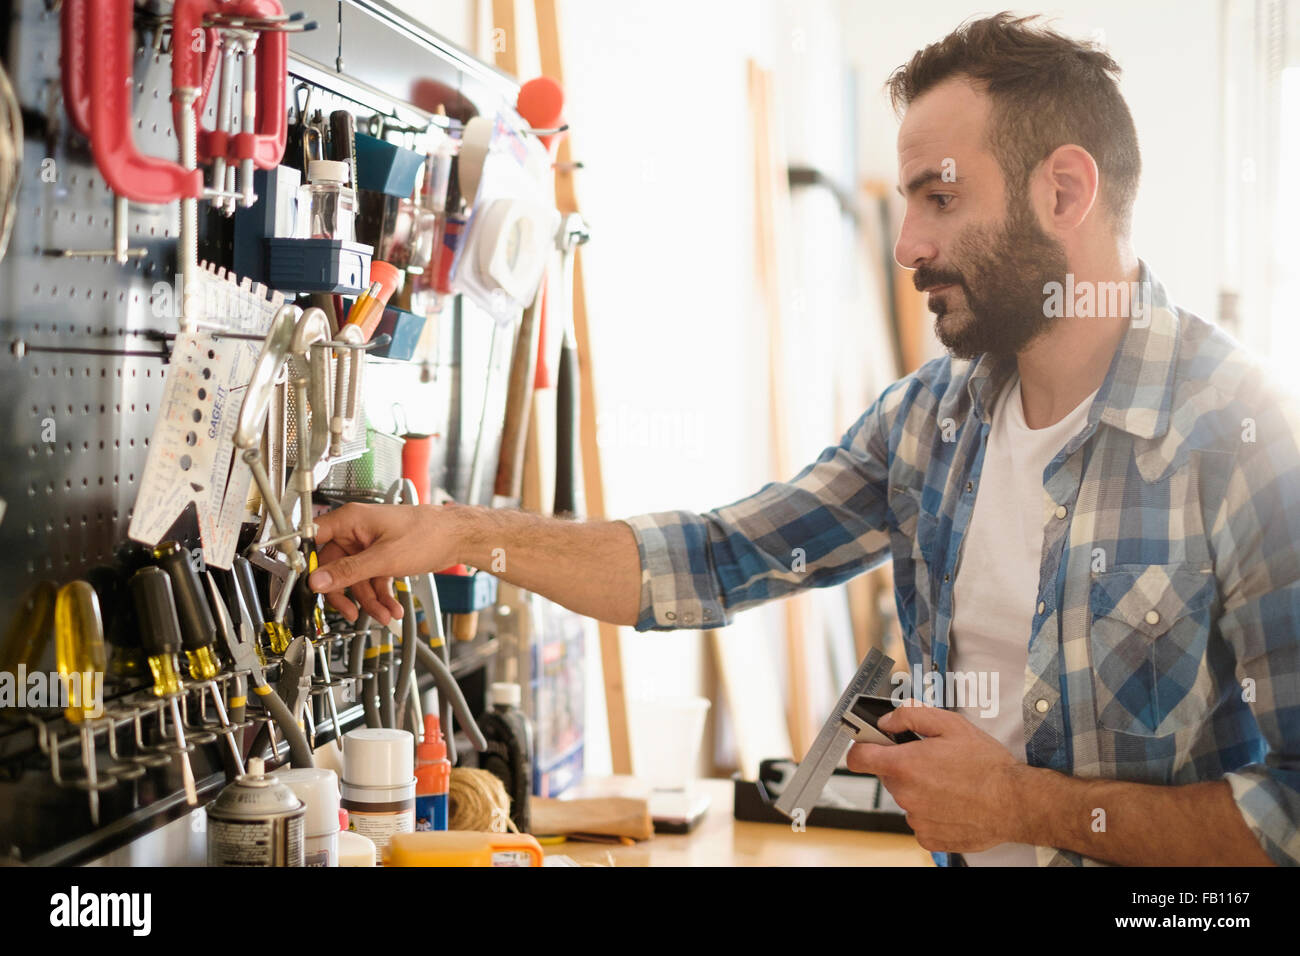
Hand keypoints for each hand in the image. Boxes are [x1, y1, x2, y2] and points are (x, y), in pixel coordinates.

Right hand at [309, 502, 458, 624]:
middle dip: (347, 593)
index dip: (309, 563)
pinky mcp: (381, 557)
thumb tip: (318, 580)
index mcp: (351, 520)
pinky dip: (380, 596)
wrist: (457, 538)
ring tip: (384, 615)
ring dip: (369, 600)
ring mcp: (368, 545)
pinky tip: (391, 609)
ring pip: (356, 579)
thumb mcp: (384, 558)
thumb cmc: (428, 534)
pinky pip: (372, 580)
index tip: (310, 585)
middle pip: (334, 567)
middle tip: (350, 611)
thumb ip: (349, 571)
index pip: (314, 540)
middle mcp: (356, 531)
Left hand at [846, 701, 1024, 852]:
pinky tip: (953, 802)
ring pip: (906, 797)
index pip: (858, 758)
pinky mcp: (929, 838)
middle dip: (904, 765)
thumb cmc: (987, 765)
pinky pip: (920, 820)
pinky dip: (932, 811)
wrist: (1016, 803)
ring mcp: (916, 819)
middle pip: (888, 775)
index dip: (862, 747)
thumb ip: (910, 716)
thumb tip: (887, 720)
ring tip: (950, 782)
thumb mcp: (950, 724)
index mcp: (905, 765)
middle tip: (933, 759)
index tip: (870, 744)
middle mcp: (905, 795)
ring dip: (921, 789)